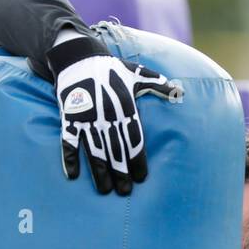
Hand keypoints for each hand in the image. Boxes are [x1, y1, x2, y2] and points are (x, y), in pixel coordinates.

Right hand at [46, 34, 180, 194]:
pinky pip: (68, 141)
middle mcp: (107, 115)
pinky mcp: (69, 118)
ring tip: (105, 191)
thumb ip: (159, 85)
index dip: (138, 160)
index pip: (134, 139)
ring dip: (99, 172)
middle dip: (121, 173)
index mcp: (125, 107)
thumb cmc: (110, 68)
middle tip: (125, 192)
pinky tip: (73, 176)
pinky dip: (69, 158)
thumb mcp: (138, 73)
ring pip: (94, 151)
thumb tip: (180, 90)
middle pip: (115, 150)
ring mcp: (86, 118)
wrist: (78, 56)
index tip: (141, 178)